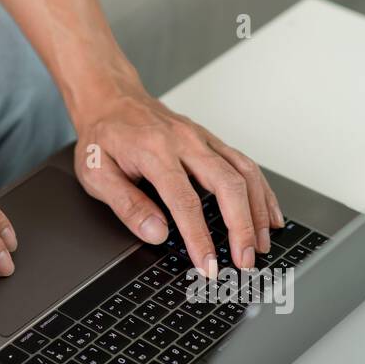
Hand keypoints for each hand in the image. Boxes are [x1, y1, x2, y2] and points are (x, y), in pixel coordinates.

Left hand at [72, 86, 283, 276]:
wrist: (109, 98)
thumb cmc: (102, 136)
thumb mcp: (96, 173)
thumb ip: (126, 204)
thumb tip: (156, 233)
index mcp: (154, 151)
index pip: (185, 201)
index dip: (199, 237)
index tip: (207, 265)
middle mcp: (185, 141)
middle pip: (228, 184)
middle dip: (241, 227)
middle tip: (244, 261)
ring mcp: (202, 138)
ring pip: (244, 173)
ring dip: (257, 212)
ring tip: (261, 245)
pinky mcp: (211, 140)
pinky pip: (245, 164)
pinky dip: (262, 191)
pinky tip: (268, 215)